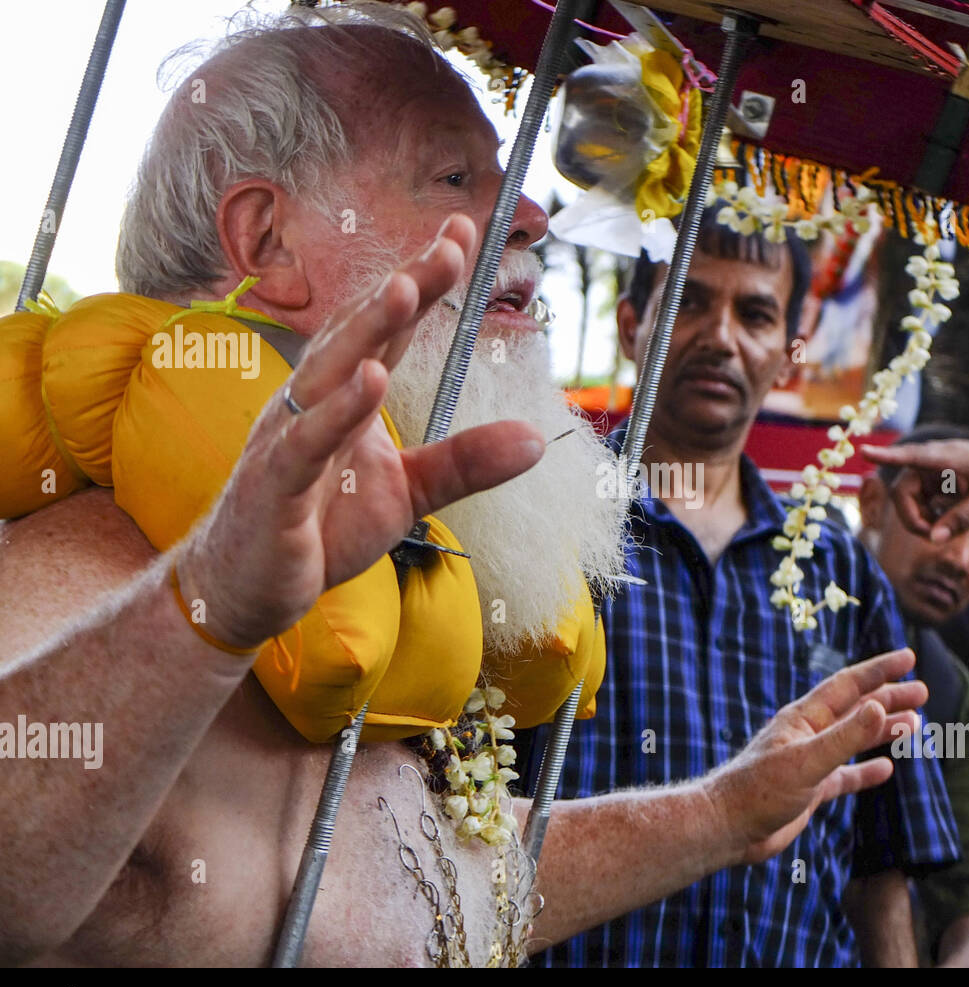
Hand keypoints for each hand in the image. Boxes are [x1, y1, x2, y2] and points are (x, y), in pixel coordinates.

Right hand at [180, 215, 544, 646]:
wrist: (247, 586)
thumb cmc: (320, 528)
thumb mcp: (408, 494)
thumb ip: (465, 463)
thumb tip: (536, 438)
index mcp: (345, 398)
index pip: (389, 329)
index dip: (424, 280)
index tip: (464, 232)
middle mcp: (313, 404)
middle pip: (361, 334)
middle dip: (405, 286)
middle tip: (451, 245)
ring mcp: (288, 441)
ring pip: (329, 373)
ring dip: (368, 329)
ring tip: (409, 288)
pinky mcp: (275, 487)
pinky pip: (307, 444)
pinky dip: (338, 412)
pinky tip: (369, 380)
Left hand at [707, 648, 924, 864]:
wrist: (728, 829)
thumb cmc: (759, 791)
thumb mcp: (807, 761)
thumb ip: (845, 736)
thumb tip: (880, 706)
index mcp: (804, 718)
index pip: (849, 685)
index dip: (879, 670)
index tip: (909, 657)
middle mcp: (808, 734)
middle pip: (856, 708)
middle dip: (889, 697)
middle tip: (923, 691)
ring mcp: (810, 761)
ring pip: (854, 739)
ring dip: (882, 730)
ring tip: (914, 724)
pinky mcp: (810, 789)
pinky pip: (845, 775)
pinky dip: (866, 771)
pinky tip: (886, 769)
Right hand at [860, 436, 968, 544]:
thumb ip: (963, 520)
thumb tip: (934, 539)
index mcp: (948, 457)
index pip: (913, 456)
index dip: (888, 456)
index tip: (865, 451)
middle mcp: (932, 460)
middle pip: (901, 490)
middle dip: (910, 516)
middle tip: (931, 535)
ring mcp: (929, 469)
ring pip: (906, 498)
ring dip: (918, 517)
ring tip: (945, 526)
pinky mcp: (929, 478)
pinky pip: (915, 500)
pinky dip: (925, 514)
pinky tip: (944, 517)